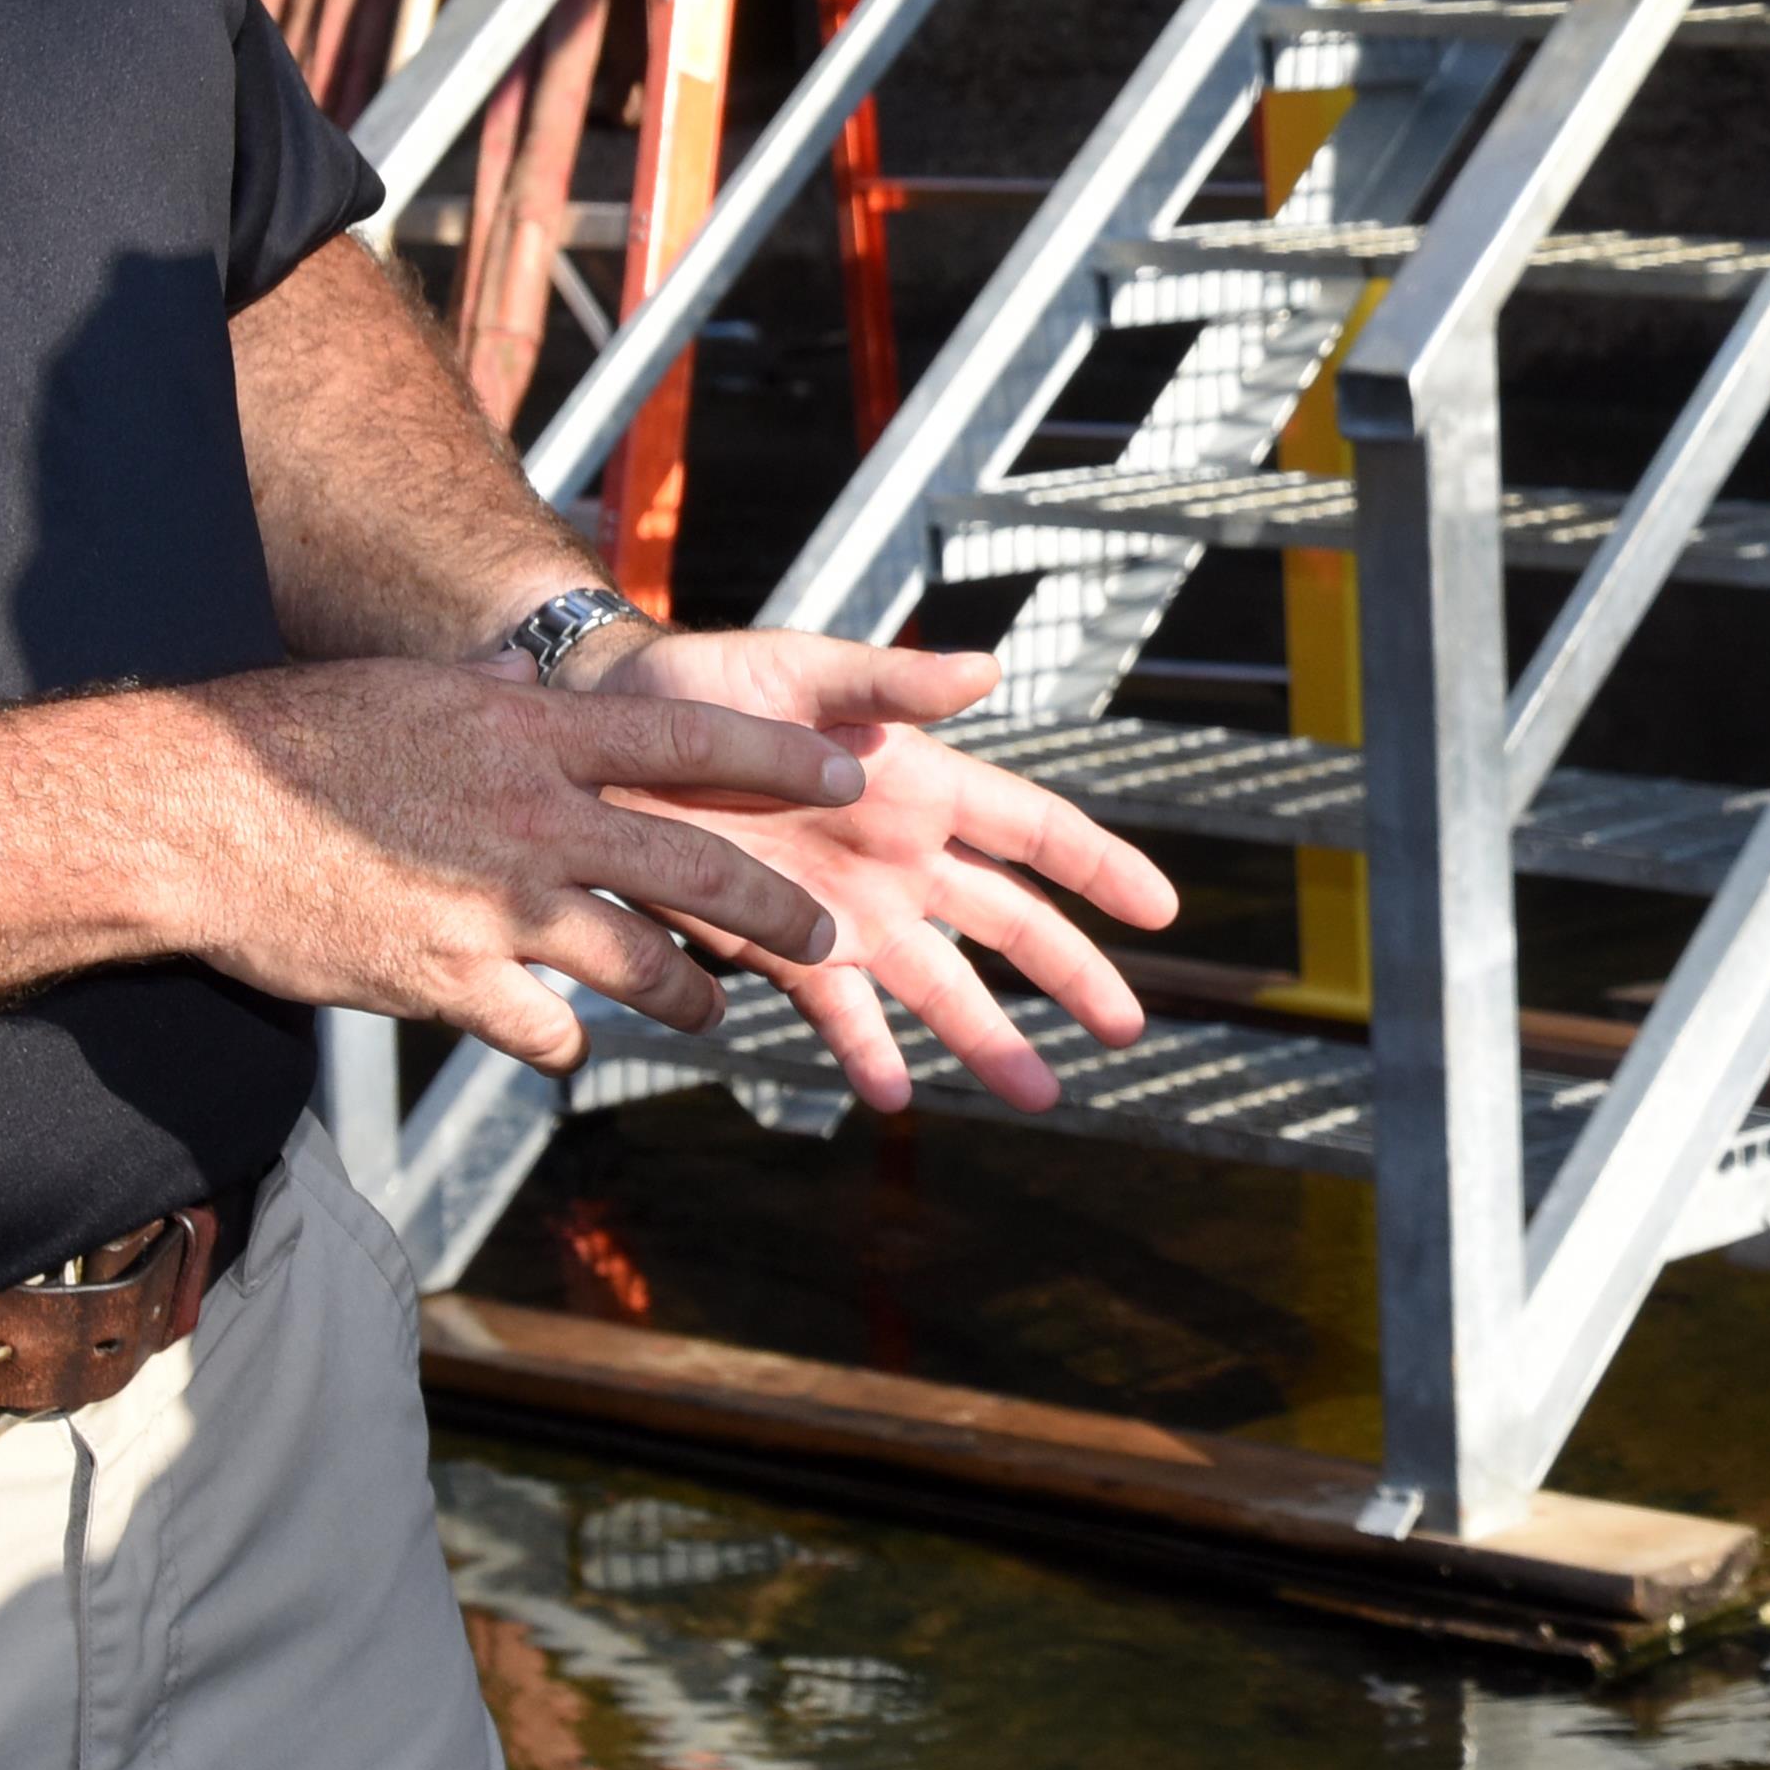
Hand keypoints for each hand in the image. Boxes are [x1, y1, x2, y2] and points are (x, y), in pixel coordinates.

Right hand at [158, 660, 873, 1053]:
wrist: (192, 814)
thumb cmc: (293, 739)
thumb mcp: (411, 690)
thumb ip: (487, 687)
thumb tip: (520, 655)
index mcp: (529, 731)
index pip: (689, 740)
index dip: (781, 763)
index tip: (852, 773)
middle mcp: (532, 817)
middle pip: (696, 868)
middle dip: (775, 912)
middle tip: (825, 936)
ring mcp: (494, 905)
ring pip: (640, 963)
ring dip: (688, 995)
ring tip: (709, 1008)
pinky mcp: (449, 981)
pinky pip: (544, 1026)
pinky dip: (562, 1037)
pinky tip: (563, 1039)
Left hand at [587, 625, 1182, 1108]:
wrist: (607, 731)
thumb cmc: (710, 683)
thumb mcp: (804, 672)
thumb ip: (892, 682)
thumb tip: (986, 670)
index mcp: (922, 783)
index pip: (1034, 831)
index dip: (1100, 867)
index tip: (1162, 909)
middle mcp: (900, 855)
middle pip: (1010, 925)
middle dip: (1070, 978)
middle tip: (1126, 1030)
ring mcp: (846, 908)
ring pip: (939, 986)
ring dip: (986, 1041)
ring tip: (1039, 1098)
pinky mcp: (778, 947)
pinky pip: (836, 1012)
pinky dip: (865, 1055)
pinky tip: (893, 1099)